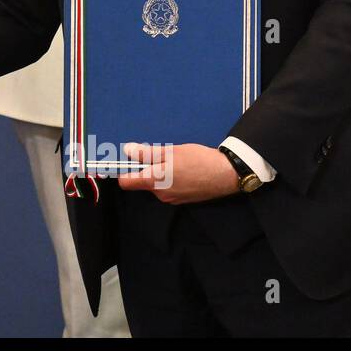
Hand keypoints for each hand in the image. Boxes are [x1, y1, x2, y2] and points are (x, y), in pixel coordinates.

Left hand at [116, 143, 239, 203]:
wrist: (227, 174)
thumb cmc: (197, 160)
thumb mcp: (170, 151)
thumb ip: (146, 153)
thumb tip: (127, 150)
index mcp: (154, 182)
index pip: (126, 183)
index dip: (123, 171)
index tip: (127, 160)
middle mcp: (160, 195)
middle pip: (143, 182)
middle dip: (146, 168)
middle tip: (160, 154)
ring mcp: (172, 199)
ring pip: (157, 184)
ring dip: (160, 173)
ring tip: (175, 160)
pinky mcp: (183, 200)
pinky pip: (169, 188)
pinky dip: (171, 178)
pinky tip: (184, 169)